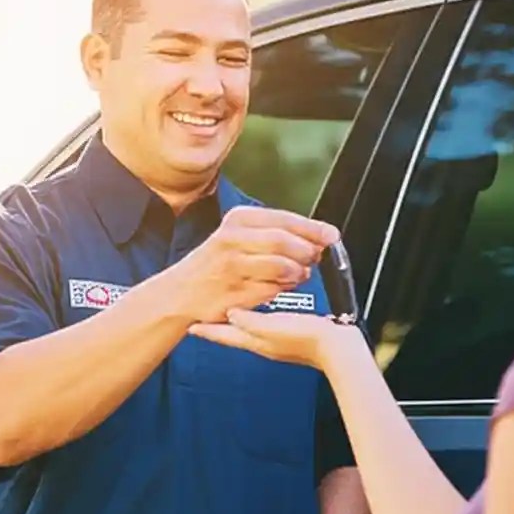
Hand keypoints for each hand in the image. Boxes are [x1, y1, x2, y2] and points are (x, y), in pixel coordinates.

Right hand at [170, 205, 338, 323]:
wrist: (181, 293)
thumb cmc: (216, 265)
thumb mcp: (239, 237)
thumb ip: (275, 234)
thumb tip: (318, 237)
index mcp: (237, 220)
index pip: (285, 219)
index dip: (313, 228)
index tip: (331, 235)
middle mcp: (232, 239)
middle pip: (285, 241)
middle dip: (307, 251)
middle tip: (314, 259)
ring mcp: (232, 266)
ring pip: (283, 266)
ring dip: (298, 272)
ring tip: (297, 274)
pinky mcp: (235, 291)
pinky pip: (273, 289)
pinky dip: (283, 289)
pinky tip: (279, 286)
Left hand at [188, 308, 361, 369]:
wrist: (339, 349)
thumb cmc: (309, 339)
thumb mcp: (273, 327)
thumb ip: (249, 321)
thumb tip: (230, 312)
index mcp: (257, 341)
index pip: (225, 334)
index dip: (207, 329)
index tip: (190, 325)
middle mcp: (264, 342)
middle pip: (234, 333)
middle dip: (220, 325)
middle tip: (205, 317)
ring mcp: (278, 341)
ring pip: (250, 328)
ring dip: (239, 320)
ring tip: (229, 310)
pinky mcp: (293, 336)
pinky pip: (268, 324)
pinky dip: (260, 316)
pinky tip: (265, 309)